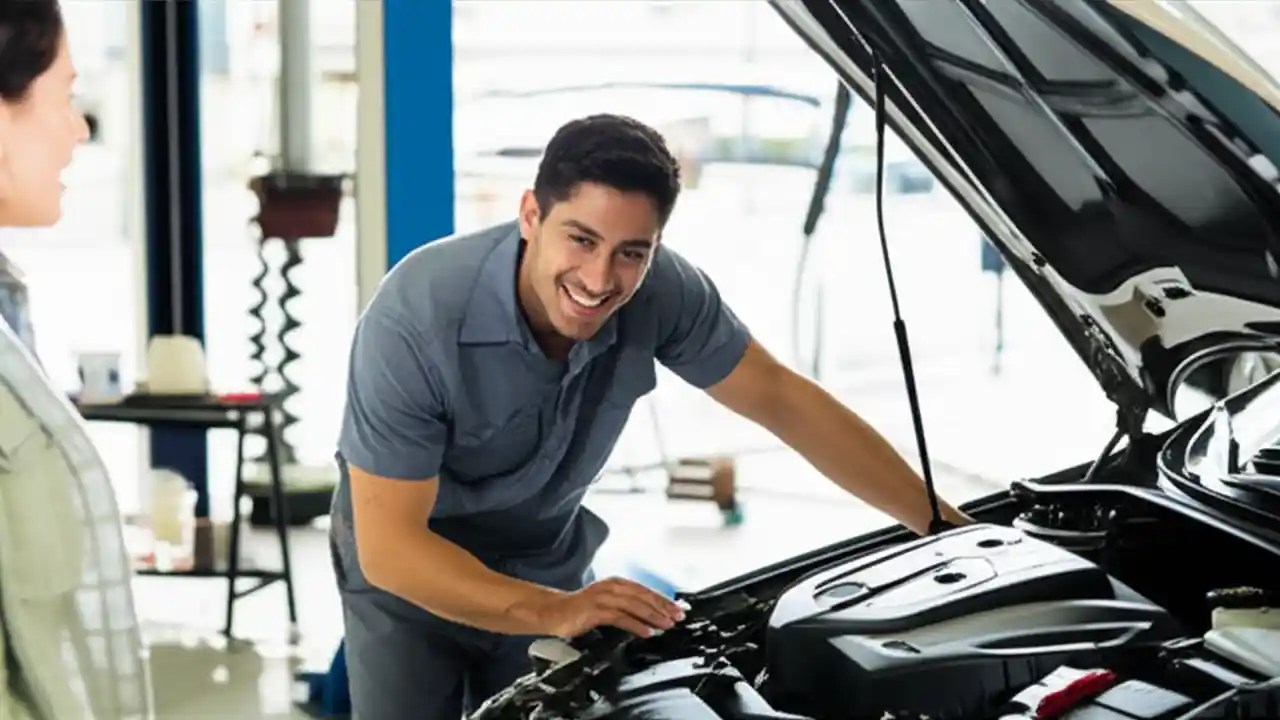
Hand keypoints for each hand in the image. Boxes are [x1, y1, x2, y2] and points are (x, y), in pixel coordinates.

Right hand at [523, 577, 685, 638]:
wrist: (553, 611)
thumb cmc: (581, 609)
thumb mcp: (607, 603)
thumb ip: (626, 606)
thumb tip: (650, 615)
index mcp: (616, 583)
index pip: (645, 590)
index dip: (663, 599)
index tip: (679, 609)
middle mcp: (611, 587)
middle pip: (643, 595)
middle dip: (663, 606)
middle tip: (678, 617)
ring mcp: (603, 597)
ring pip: (634, 605)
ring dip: (653, 615)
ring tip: (667, 624)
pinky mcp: (595, 610)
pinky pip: (620, 617)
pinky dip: (636, 624)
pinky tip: (647, 632)